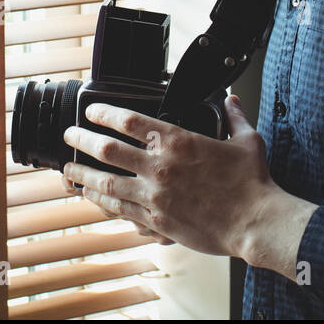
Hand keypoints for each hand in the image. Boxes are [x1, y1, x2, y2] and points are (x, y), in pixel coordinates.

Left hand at [59, 95, 275, 258]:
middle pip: (107, 149)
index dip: (104, 113)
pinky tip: (92, 197)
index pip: (129, 120)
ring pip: (106, 182)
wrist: (255, 223)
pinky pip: (120, 209)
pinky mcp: (157, 221)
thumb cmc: (252, 183)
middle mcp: (160, 166)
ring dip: (83, 174)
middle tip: (69, 136)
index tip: (91, 111)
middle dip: (82, 140)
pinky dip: (102, 201)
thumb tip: (232, 100)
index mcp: (178, 141)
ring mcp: (155, 195)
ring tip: (68, 170)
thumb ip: (234, 117)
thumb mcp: (247, 140)